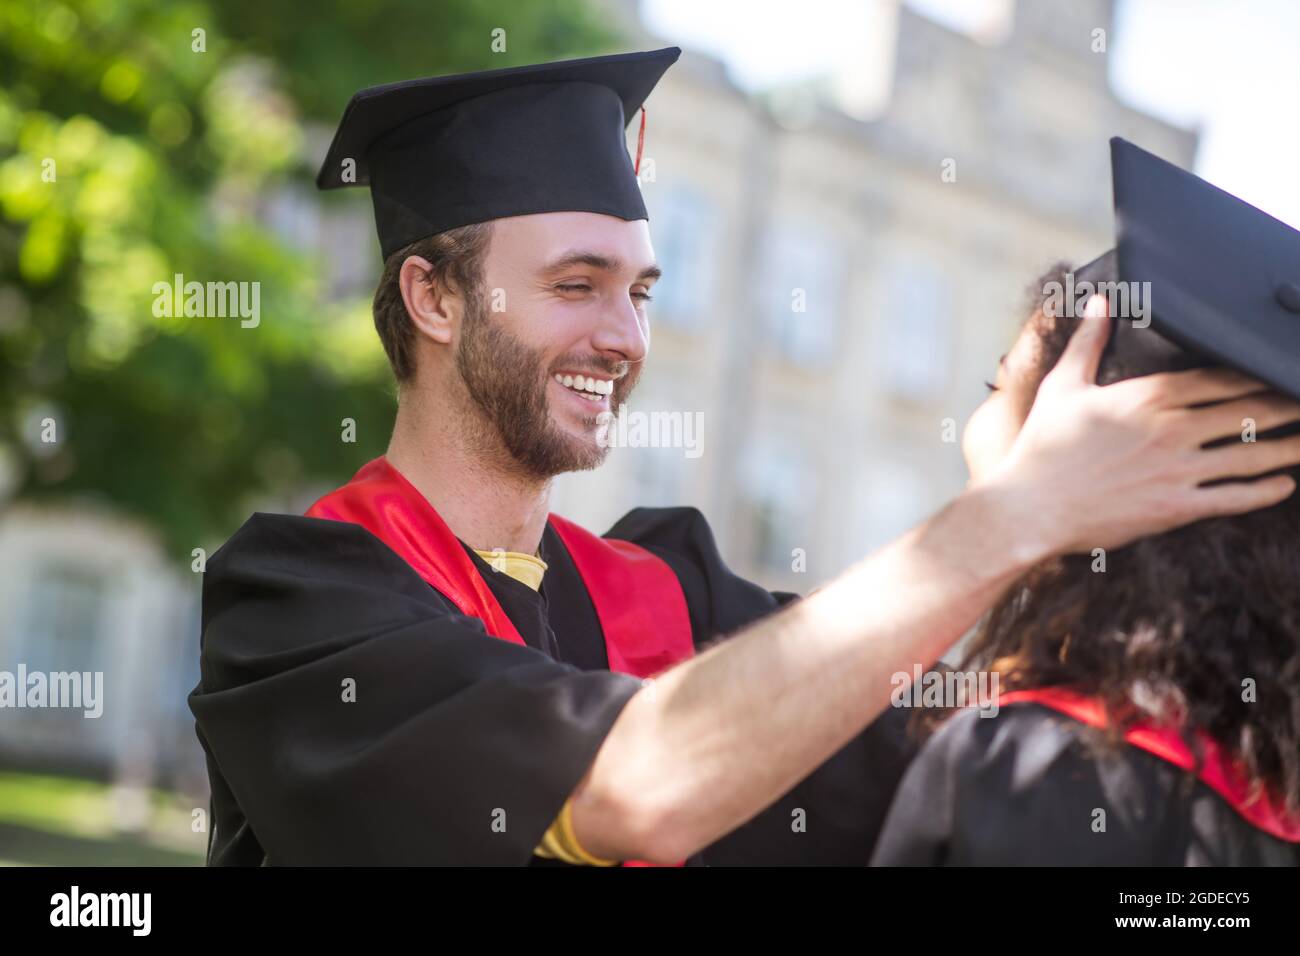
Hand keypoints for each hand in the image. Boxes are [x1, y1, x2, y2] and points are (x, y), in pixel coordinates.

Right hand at [978, 296, 1299, 556]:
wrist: (1029, 507)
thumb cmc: (1041, 448)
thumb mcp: (1062, 386)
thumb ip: (1088, 342)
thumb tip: (1099, 302)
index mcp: (1148, 396)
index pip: (1222, 378)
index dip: (1257, 374)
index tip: (1278, 371)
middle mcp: (1172, 429)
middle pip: (1249, 411)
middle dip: (1287, 406)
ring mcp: (1178, 470)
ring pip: (1253, 455)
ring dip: (1290, 448)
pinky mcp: (1176, 507)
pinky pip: (1235, 498)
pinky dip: (1266, 491)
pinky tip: (1285, 485)